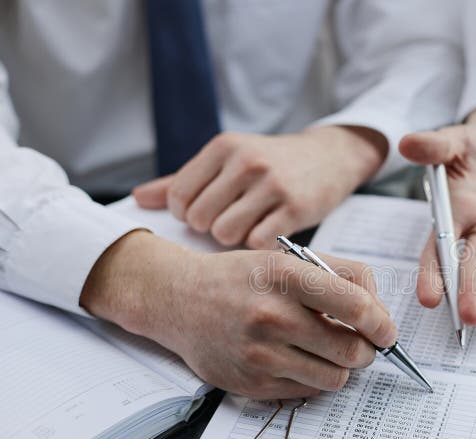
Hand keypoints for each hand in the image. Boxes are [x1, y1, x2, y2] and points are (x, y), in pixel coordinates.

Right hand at [80, 231, 396, 398]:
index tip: (386, 331)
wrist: (179, 300)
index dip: (381, 323)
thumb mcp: (288, 259)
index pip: (355, 306)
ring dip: (342, 368)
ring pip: (334, 378)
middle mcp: (271, 315)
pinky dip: (314, 379)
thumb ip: (340, 276)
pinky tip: (300, 360)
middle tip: (363, 344)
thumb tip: (379, 312)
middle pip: (351, 350)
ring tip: (330, 351)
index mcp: (285, 276)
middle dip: (367, 351)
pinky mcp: (252, 383)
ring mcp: (260, 354)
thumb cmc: (241, 278)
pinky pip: (308, 392)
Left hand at [133, 126, 386, 248]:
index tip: (205, 212)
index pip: (178, 196)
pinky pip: (258, 243)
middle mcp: (246, 162)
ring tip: (248, 228)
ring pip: (226, 234)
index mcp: (224, 147)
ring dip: (234, 240)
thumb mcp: (228, 160)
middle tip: (229, 222)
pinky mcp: (296, 209)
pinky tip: (268, 234)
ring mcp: (273, 185)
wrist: (331, 157)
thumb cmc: (272, 162)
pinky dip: (259, 246)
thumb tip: (137, 198)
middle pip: (199, 218)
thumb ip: (183, 179)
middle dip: (210, 228)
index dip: (185, 214)